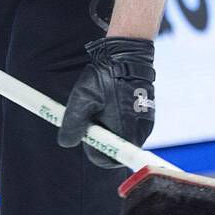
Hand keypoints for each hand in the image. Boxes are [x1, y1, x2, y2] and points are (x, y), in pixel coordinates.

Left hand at [57, 37, 155, 167]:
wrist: (128, 54)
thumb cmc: (105, 77)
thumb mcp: (82, 100)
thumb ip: (73, 125)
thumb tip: (66, 142)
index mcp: (125, 134)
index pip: (106, 159)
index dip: (92, 148)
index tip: (85, 132)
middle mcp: (140, 132)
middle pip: (114, 148)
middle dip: (101, 136)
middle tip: (92, 115)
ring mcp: (146, 122)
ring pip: (121, 135)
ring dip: (110, 126)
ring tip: (103, 103)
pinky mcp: (148, 112)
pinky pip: (130, 124)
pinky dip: (119, 117)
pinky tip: (114, 98)